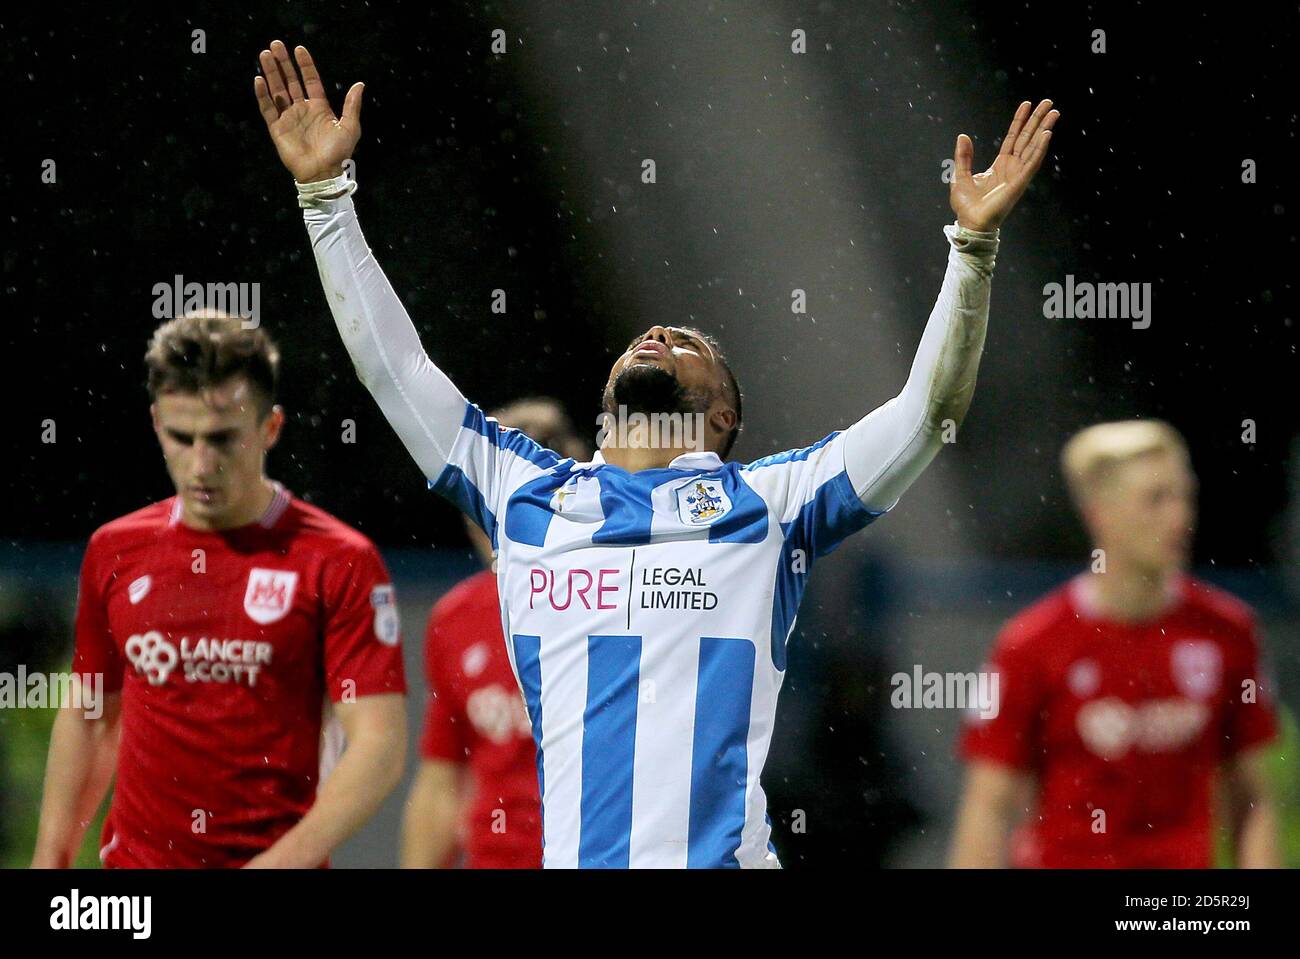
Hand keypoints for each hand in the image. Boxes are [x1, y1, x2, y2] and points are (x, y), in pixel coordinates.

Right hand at [254, 40, 362, 182]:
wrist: (322, 173)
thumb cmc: (338, 153)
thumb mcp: (350, 127)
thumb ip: (352, 105)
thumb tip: (360, 84)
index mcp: (320, 107)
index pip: (310, 80)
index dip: (305, 65)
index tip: (299, 49)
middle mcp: (302, 109)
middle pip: (290, 81)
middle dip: (283, 63)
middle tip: (276, 44)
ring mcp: (288, 118)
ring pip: (277, 90)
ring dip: (271, 72)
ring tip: (265, 54)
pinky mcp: (277, 128)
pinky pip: (267, 108)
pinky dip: (262, 94)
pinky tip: (259, 79)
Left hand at [950, 99, 1059, 232]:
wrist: (970, 222)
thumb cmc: (967, 205)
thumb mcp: (960, 175)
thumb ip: (963, 156)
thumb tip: (963, 136)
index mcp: (1001, 165)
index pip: (1013, 137)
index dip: (1020, 121)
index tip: (1027, 104)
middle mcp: (1012, 167)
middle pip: (1028, 138)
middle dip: (1038, 119)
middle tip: (1049, 102)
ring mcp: (1018, 174)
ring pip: (1034, 146)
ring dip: (1044, 128)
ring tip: (1054, 112)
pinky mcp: (1020, 182)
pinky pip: (1032, 162)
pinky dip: (1040, 148)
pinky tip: (1047, 134)